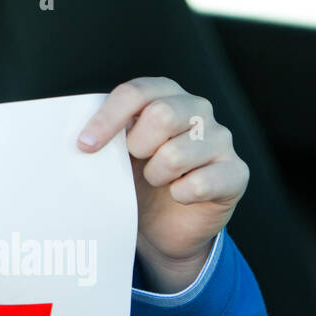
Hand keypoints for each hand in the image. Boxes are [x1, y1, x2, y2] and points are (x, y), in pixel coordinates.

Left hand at [76, 77, 248, 292]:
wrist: (163, 223)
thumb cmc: (135, 177)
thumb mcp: (115, 151)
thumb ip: (102, 134)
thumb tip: (80, 139)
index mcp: (164, 94)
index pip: (135, 92)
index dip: (107, 119)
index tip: (85, 146)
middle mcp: (198, 109)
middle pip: (161, 115)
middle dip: (137, 146)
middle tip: (134, 162)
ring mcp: (221, 139)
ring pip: (177, 153)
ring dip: (156, 175)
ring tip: (157, 179)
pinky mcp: (236, 172)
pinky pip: (201, 183)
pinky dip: (180, 194)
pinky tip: (178, 194)